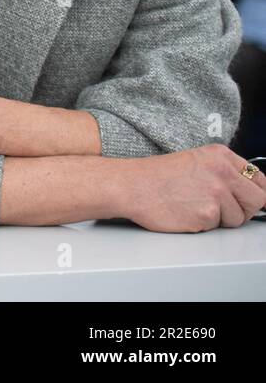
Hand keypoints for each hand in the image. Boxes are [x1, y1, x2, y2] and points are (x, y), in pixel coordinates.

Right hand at [122, 145, 265, 231]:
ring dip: (220, 219)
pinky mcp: (206, 214)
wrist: (130, 186)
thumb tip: (249, 192)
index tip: (248, 200)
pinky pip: (217, 227)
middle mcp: (222, 172)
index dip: (255, 193)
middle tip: (221, 209)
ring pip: (239, 218)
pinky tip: (186, 212)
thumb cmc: (156, 176)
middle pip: (257, 200)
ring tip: (194, 206)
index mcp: (220, 155)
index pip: (259, 179)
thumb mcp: (195, 161)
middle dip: (243, 209)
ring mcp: (216, 193)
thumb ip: (224, 172)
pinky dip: (204, 225)